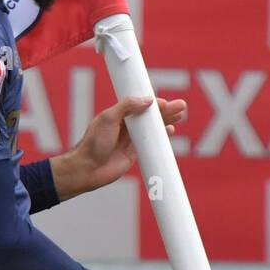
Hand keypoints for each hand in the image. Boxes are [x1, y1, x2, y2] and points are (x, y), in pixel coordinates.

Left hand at [51, 94, 187, 200]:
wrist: (88, 168)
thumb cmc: (93, 143)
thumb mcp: (108, 118)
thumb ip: (126, 106)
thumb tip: (147, 101)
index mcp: (117, 115)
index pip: (139, 105)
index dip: (153, 103)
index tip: (165, 101)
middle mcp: (124, 126)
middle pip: (149, 116)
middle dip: (165, 111)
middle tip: (181, 105)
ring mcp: (130, 140)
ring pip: (152, 129)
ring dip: (166, 122)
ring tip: (180, 115)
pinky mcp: (134, 154)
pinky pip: (151, 144)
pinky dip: (161, 138)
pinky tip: (170, 131)